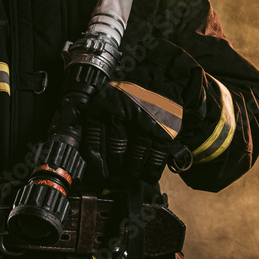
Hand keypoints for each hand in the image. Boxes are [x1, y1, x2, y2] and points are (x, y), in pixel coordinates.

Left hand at [83, 40, 205, 183]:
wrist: (161, 79)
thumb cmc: (131, 94)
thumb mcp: (107, 100)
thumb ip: (98, 124)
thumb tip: (93, 157)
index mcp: (104, 107)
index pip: (94, 142)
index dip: (96, 163)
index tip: (99, 173)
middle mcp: (123, 115)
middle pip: (116, 152)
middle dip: (116, 170)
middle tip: (116, 177)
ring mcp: (145, 124)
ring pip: (136, 158)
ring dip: (133, 173)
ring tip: (132, 179)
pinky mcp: (164, 130)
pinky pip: (156, 157)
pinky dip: (152, 170)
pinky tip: (148, 175)